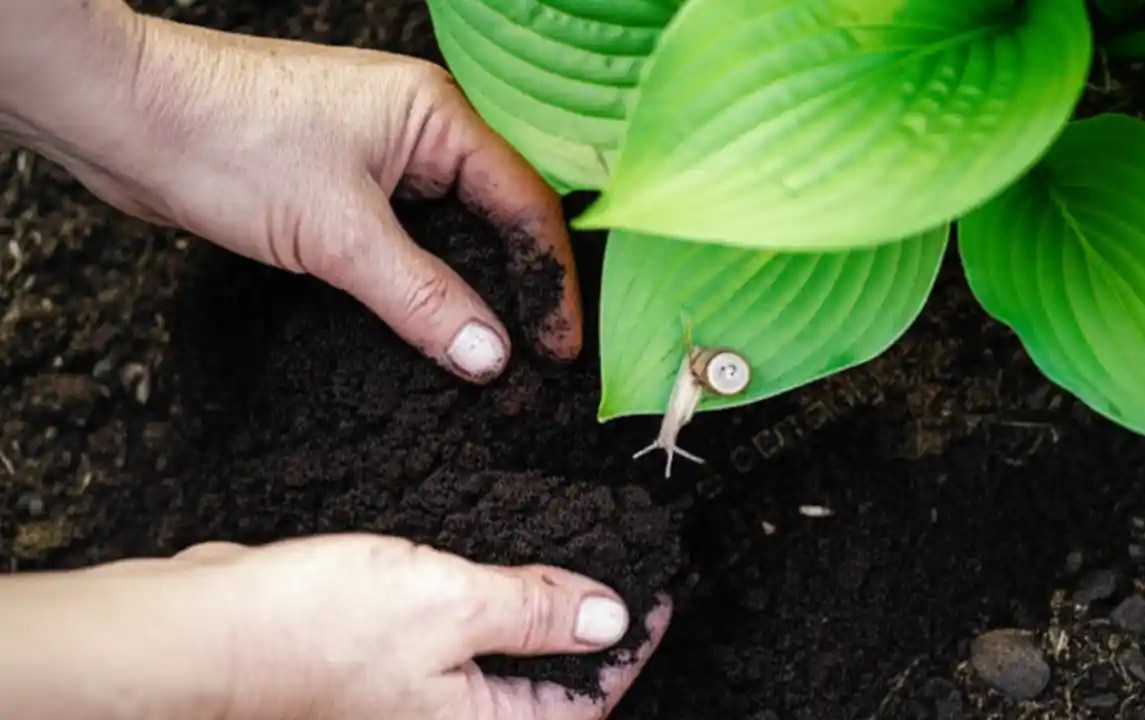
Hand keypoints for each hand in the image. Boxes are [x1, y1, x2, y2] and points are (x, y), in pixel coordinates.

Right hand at [0, 533, 670, 719]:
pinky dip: (481, 609)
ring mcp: (410, 703)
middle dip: (586, 634)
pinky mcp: (380, 669)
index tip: (658, 595)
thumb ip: (533, 610)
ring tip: (568, 563)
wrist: (204, 633)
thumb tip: (609, 618)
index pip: (583, 703)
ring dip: (535, 617)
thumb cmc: (319, 630)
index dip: (628, 648)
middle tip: (620, 573)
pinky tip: (489, 567)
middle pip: (544, 691)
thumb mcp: (450, 604)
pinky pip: (453, 644)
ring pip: (498, 665)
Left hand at [2, 2, 581, 382]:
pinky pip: (408, 237)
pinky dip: (425, 280)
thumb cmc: (227, 141)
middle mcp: (421, 128)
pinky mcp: (343, 182)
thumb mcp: (338, 233)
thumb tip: (491, 356)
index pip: (526, 202)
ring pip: (452, 230)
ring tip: (495, 352)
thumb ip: (422, 298)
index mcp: (439, 115)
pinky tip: (433, 320)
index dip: (552, 279)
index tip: (561, 348)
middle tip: (541, 357)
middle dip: (522, 285)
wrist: (124, 115)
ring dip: (472, 287)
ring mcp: (381, 153)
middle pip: (498, 216)